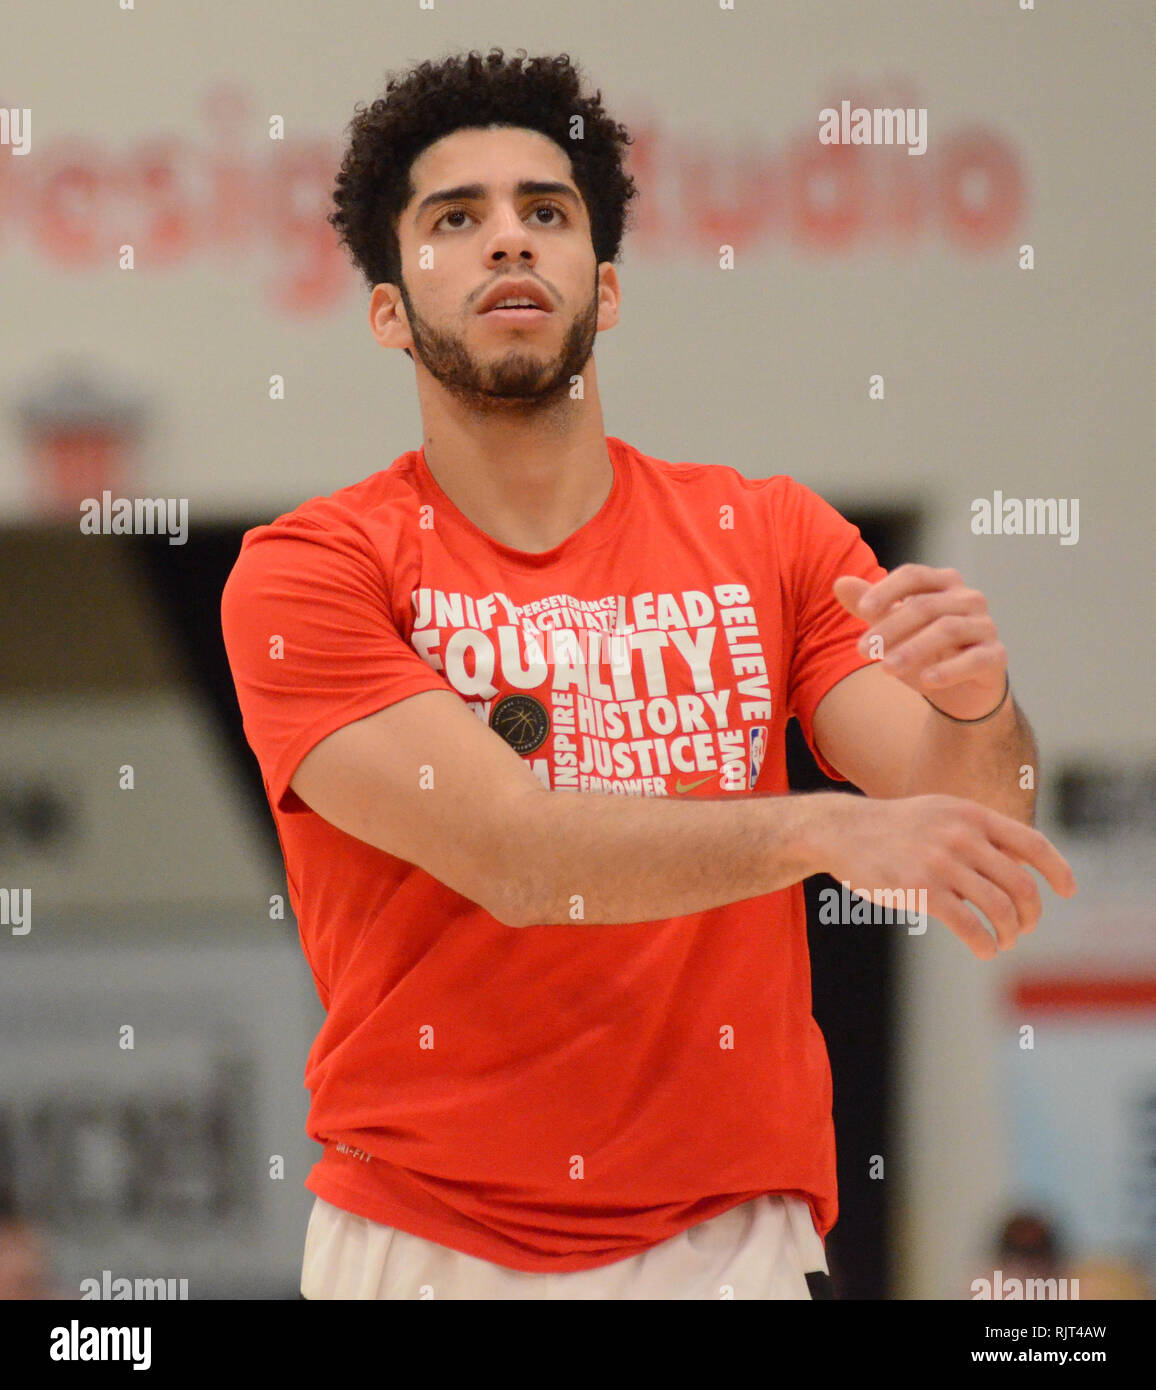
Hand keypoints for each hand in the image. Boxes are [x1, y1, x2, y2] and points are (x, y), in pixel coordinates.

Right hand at [815, 792, 1077, 958]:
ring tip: (1004, 941)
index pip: (1032, 843)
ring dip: (1009, 933)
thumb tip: (1023, 862)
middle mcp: (961, 836)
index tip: (1068, 891)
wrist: (843, 830)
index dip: (1057, 870)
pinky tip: (985, 949)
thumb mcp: (942, 814)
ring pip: (999, 908)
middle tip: (1023, 928)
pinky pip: (969, 925)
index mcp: (971, 815)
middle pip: (1021, 884)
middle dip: (1030, 914)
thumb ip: (980, 832)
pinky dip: (985, 944)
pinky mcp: (920, 890)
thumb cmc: (897, 827)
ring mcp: (941, 862)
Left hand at [834, 565, 1006, 720]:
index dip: (888, 589)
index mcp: (942, 583)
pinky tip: (927, 681)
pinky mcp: (996, 655)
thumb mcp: (892, 629)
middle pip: (925, 606)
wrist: (960, 688)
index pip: (914, 575)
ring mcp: (985, 625)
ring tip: (885, 669)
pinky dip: (950, 669)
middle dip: (890, 628)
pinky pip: (976, 659)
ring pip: (948, 630)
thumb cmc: (923, 649)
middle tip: (861, 650)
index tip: (862, 610)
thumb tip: (840, 583)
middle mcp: (968, 598)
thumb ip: (869, 606)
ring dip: (913, 649)